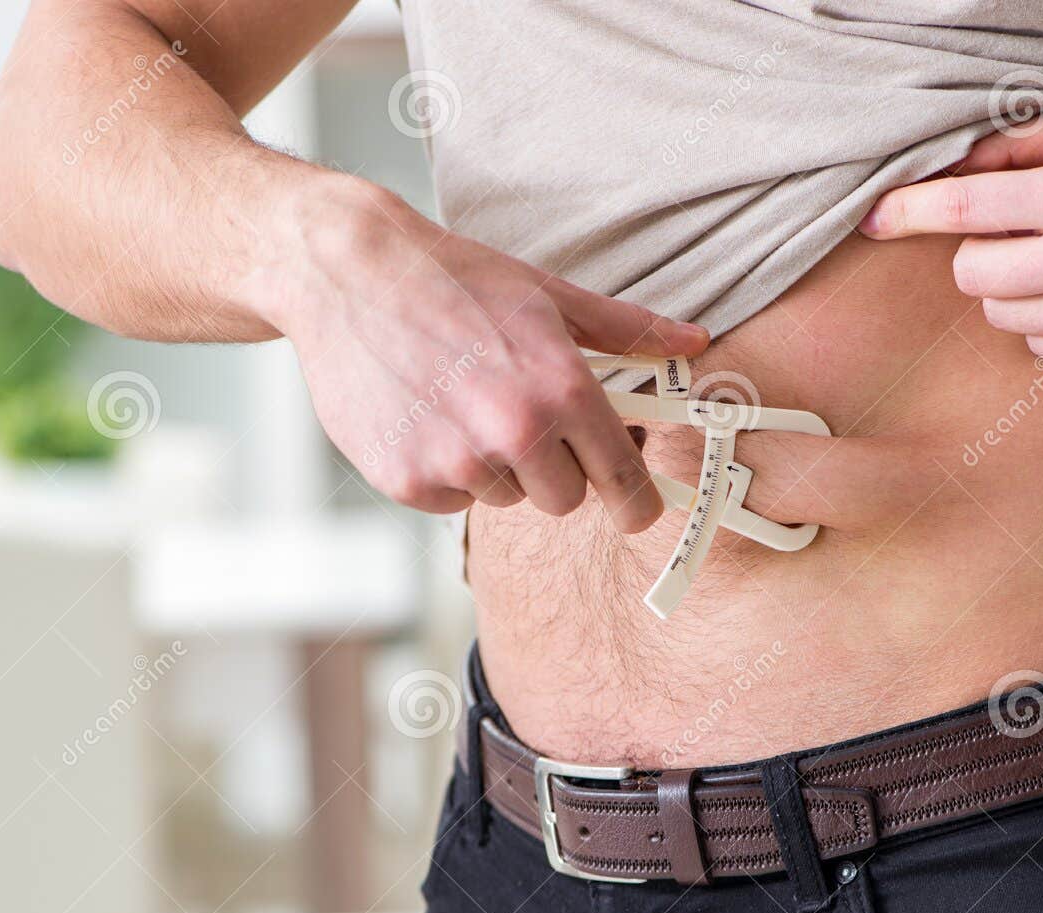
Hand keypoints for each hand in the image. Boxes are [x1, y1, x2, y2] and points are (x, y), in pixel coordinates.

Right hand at [255, 179, 708, 528]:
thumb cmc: (453, 278)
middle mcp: (514, 431)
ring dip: (495, 467)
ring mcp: (456, 462)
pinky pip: (451, 502)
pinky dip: (444, 472)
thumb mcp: (549, 296)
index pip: (623, 479)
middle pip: (565, 499)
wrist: (348, 273)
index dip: (637, 501)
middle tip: (521, 420)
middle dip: (555, 468)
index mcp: (562, 388)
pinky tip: (425, 418)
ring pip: (505, 498)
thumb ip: (628, 330)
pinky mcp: (406, 480)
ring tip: (462, 404)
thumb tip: (694, 341)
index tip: (639, 509)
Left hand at [857, 99, 1042, 375]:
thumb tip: (944, 168)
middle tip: (1021, 234)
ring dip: (1016, 291)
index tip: (872, 219)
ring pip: (1001, 316)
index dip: (908, 211)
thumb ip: (1021, 146)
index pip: (964, 208)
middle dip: (980, 253)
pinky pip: (1042, 349)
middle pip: (970, 275)